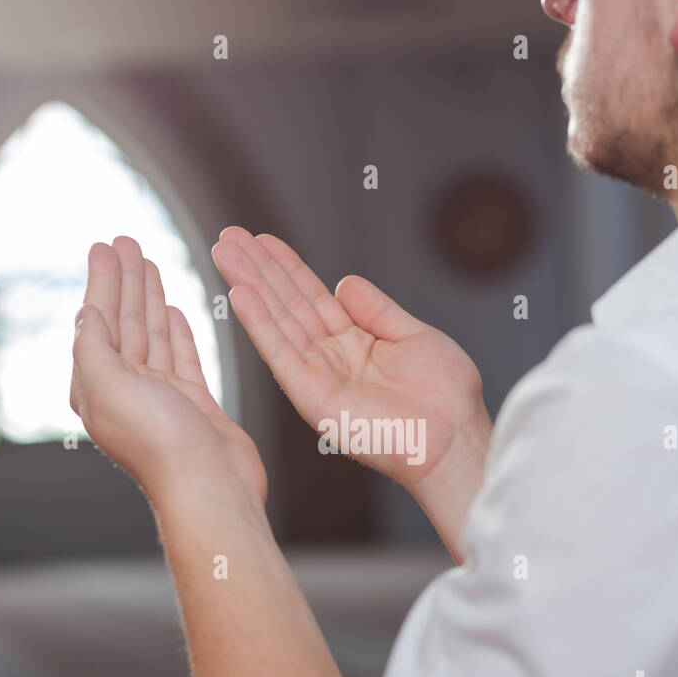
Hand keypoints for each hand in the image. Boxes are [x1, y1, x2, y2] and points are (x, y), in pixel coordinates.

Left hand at [70, 237, 266, 506]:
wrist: (209, 486)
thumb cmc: (159, 443)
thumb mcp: (107, 385)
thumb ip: (92, 346)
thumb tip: (86, 314)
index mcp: (98, 386)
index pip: (97, 321)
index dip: (101, 281)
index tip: (104, 247)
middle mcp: (127, 390)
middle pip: (124, 322)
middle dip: (124, 280)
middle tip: (126, 241)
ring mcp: (162, 396)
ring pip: (153, 334)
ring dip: (150, 298)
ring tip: (148, 263)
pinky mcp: (195, 404)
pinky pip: (182, 357)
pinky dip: (178, 331)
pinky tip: (175, 310)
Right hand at [213, 224, 490, 479]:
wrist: (453, 439)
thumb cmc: (445, 398)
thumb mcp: (414, 336)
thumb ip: (377, 310)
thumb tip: (344, 282)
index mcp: (356, 343)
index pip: (312, 297)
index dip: (287, 267)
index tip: (262, 240)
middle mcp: (332, 359)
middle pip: (287, 305)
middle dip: (257, 269)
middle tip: (229, 237)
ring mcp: (319, 377)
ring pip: (277, 323)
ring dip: (248, 286)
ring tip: (224, 253)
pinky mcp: (312, 397)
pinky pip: (281, 355)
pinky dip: (259, 325)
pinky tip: (240, 295)